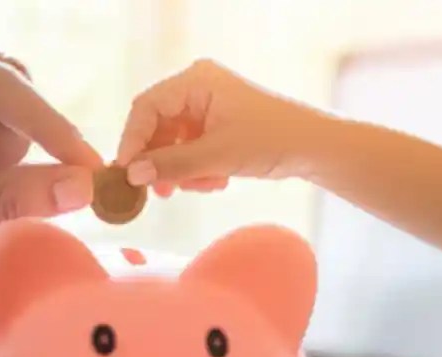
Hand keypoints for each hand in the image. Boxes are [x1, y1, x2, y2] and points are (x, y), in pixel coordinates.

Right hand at [116, 59, 325, 197]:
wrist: (314, 148)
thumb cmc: (271, 141)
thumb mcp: (216, 156)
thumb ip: (172, 165)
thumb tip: (132, 174)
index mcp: (196, 80)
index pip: (147, 107)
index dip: (133, 140)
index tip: (128, 172)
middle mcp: (198, 88)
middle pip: (157, 126)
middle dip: (160, 161)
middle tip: (162, 191)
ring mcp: (207, 107)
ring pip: (173, 143)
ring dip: (182, 170)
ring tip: (203, 186)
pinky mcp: (216, 126)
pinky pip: (190, 149)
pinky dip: (197, 169)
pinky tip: (216, 182)